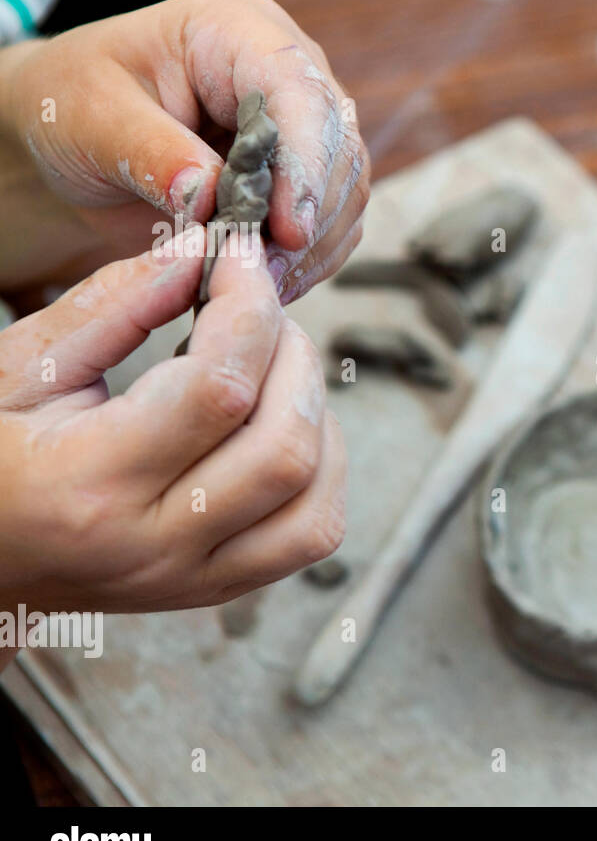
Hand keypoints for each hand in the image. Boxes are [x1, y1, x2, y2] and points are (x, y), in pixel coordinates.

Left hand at [0, 0, 369, 301]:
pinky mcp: (308, 179)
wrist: (83, 136)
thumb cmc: (80, 103)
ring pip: (346, 194)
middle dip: (310, 218)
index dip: (304, 162)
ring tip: (257, 282)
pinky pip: (333, 227)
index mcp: (240, 31)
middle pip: (339, 148)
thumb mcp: (92, 117)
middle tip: (263, 271)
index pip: (299, 91)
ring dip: (311, 248)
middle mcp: (290, 75)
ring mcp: (306, 129)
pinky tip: (267, 283)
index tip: (290, 230)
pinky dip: (309, 263)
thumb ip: (150, 152)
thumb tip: (207, 196)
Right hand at [0, 225, 345, 614]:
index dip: (248, 308)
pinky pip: (312, 533)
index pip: (219, 390)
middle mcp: (152, 543)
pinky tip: (279, 424)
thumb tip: (198, 253)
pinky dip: (322, 469)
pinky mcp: (219, 587)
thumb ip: (111, 307)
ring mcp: (192, 577)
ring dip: (316, 417)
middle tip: (257, 313)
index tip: (240, 257)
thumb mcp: (19, 370)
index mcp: (88, 483)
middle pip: (285, 449)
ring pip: (314, 504)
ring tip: (269, 370)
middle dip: (294, 358)